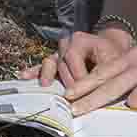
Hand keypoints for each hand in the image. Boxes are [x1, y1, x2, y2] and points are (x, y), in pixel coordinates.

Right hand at [19, 27, 133, 89]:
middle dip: (66, 81)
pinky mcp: (56, 60)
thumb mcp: (112, 61)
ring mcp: (60, 52)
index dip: (78, 76)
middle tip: (72, 97)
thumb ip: (103, 75)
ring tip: (45, 85)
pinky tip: (23, 76)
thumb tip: (96, 92)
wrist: (111, 45)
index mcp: (79, 40)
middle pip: (60, 64)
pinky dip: (34, 71)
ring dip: (47, 75)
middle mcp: (66, 43)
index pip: (73, 58)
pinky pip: (43, 65)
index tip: (85, 91)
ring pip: (50, 63)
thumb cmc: (113, 53)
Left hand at [61, 30, 136, 115]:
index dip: (84, 85)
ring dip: (135, 103)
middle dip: (90, 101)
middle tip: (73, 112)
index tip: (68, 95)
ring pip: (135, 100)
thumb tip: (110, 84)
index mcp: (133, 57)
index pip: (103, 72)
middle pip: (111, 87)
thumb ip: (130, 67)